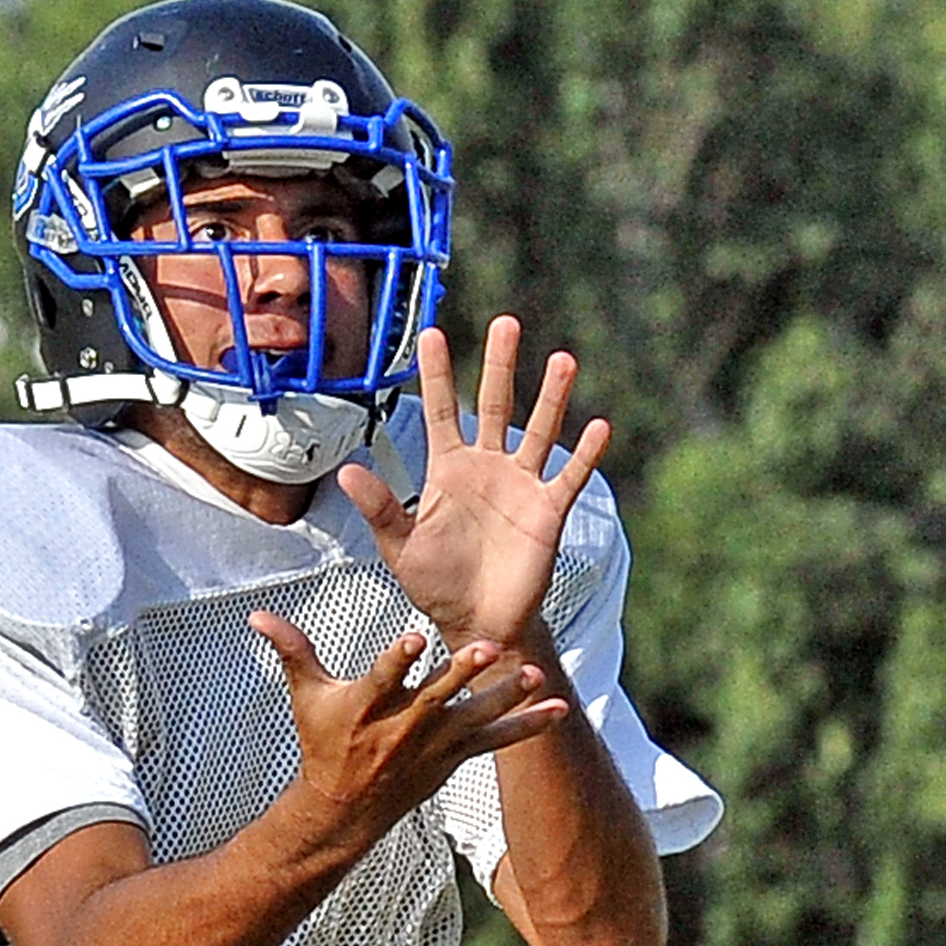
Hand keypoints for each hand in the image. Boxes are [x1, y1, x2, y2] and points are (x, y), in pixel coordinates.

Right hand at [249, 611, 569, 841]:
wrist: (343, 810)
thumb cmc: (324, 744)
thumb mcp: (306, 696)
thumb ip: (292, 650)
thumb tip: (258, 614)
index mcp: (366, 708)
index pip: (382, 679)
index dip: (398, 658)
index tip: (415, 635)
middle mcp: (402, 728)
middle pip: (437, 697)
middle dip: (463, 674)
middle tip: (489, 646)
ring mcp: (432, 746)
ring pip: (474, 718)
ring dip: (506, 698)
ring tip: (535, 674)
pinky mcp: (454, 758)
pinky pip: (497, 742)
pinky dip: (528, 726)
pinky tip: (558, 708)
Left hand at [338, 316, 609, 650]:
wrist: (477, 621)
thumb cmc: (435, 584)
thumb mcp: (400, 546)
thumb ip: (380, 507)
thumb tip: (347, 470)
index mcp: (447, 470)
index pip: (439, 410)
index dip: (435, 373)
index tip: (432, 332)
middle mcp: (487, 467)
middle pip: (493, 405)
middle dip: (500, 365)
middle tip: (506, 323)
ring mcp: (521, 485)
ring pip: (539, 431)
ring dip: (551, 397)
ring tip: (563, 360)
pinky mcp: (548, 511)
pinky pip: (569, 477)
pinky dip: (585, 454)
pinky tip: (599, 426)